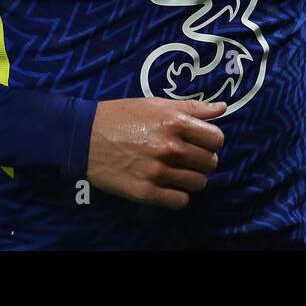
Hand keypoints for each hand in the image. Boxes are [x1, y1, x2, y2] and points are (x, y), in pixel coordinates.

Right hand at [85, 97, 225, 208]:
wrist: (83, 136)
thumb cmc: (121, 116)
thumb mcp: (156, 103)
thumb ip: (192, 107)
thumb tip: (222, 108)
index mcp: (174, 122)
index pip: (216, 138)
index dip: (212, 140)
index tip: (201, 142)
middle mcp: (169, 147)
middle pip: (210, 162)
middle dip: (202, 159)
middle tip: (187, 157)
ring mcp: (157, 171)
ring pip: (198, 183)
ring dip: (191, 178)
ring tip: (177, 171)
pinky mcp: (145, 192)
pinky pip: (180, 201)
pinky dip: (178, 195)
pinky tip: (168, 186)